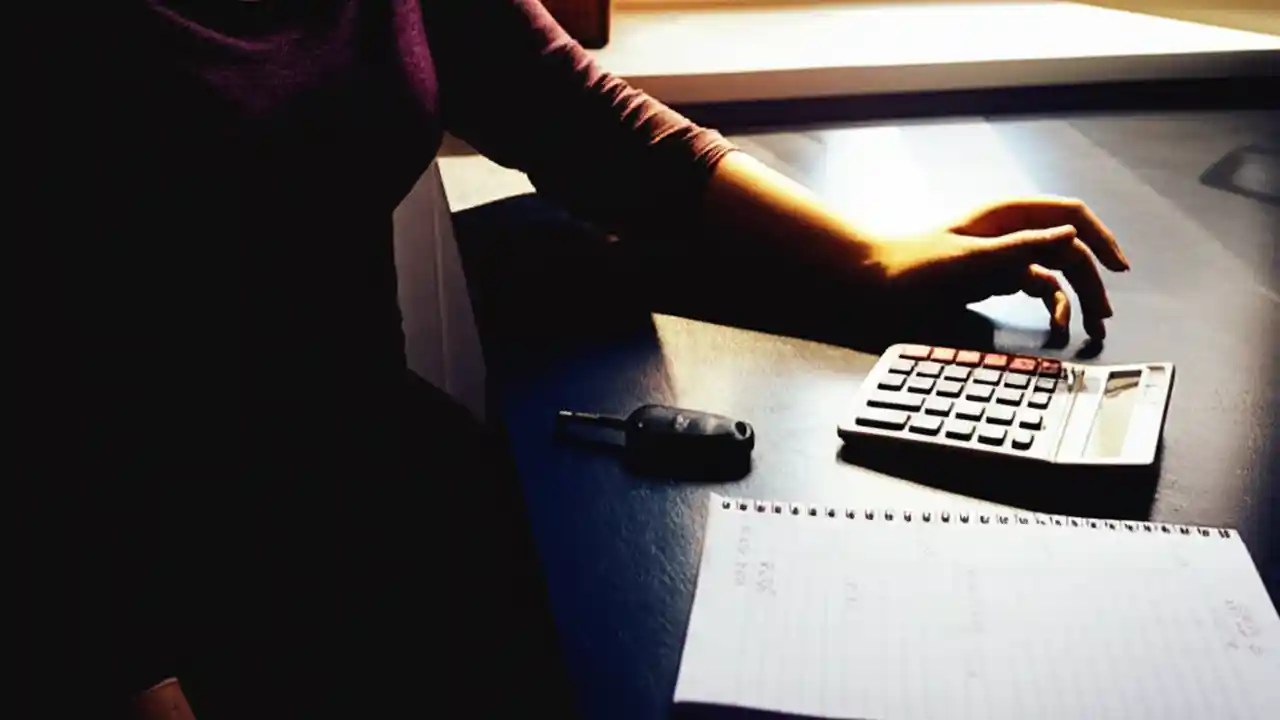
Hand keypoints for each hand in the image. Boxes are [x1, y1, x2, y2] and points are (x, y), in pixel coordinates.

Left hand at [866, 197, 1129, 337]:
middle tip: (1104, 317)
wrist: (871, 283)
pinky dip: (1050, 304)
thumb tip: (1072, 236)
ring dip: (1077, 296)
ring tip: (1090, 327)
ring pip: (1054, 272)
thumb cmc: (913, 267)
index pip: (1068, 215)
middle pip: (1067, 248)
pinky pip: (1034, 288)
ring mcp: (1001, 256)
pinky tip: (1056, 325)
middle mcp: (1008, 232)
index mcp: (1006, 216)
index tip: (1118, 269)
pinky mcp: (991, 279)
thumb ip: (1021, 247)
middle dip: (1091, 279)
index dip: (1099, 238)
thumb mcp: (970, 260)